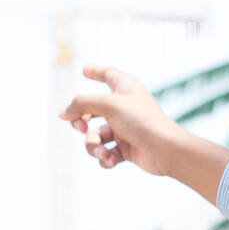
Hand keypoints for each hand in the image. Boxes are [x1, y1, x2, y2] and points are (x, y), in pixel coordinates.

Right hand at [57, 65, 185, 175]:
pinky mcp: (126, 148)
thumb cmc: (140, 120)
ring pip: (95, 136)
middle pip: (91, 110)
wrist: (165, 149)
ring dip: (93, 145)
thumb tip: (63, 113)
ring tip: (102, 151)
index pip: (108, 75)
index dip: (95, 72)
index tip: (85, 70)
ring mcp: (124, 128)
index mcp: (125, 87)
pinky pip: (105, 152)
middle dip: (80, 121)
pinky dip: (105, 157)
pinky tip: (111, 159)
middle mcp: (124, 106)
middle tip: (80, 127)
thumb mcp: (108, 105)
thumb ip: (81, 104)